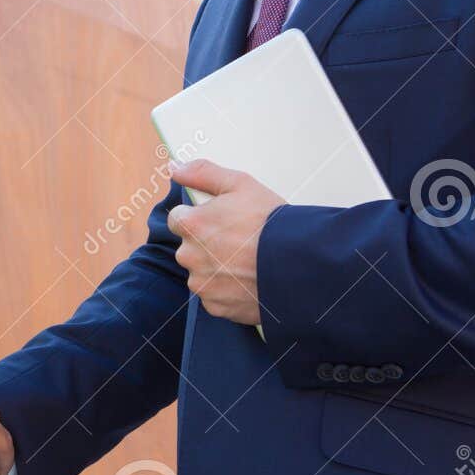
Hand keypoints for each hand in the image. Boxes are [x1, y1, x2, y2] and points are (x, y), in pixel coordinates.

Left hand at [165, 159, 285, 325]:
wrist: (300, 264)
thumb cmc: (272, 223)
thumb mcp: (240, 184)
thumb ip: (202, 173)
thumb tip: (174, 168)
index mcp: (191, 225)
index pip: (178, 219)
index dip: (200, 218)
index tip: (220, 221)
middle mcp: (190, 256)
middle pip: (189, 248)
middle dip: (206, 244)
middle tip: (238, 241)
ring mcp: (202, 284)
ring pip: (201, 273)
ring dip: (215, 269)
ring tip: (246, 262)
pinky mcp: (216, 307)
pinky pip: (213, 296)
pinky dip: (226, 291)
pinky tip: (247, 280)